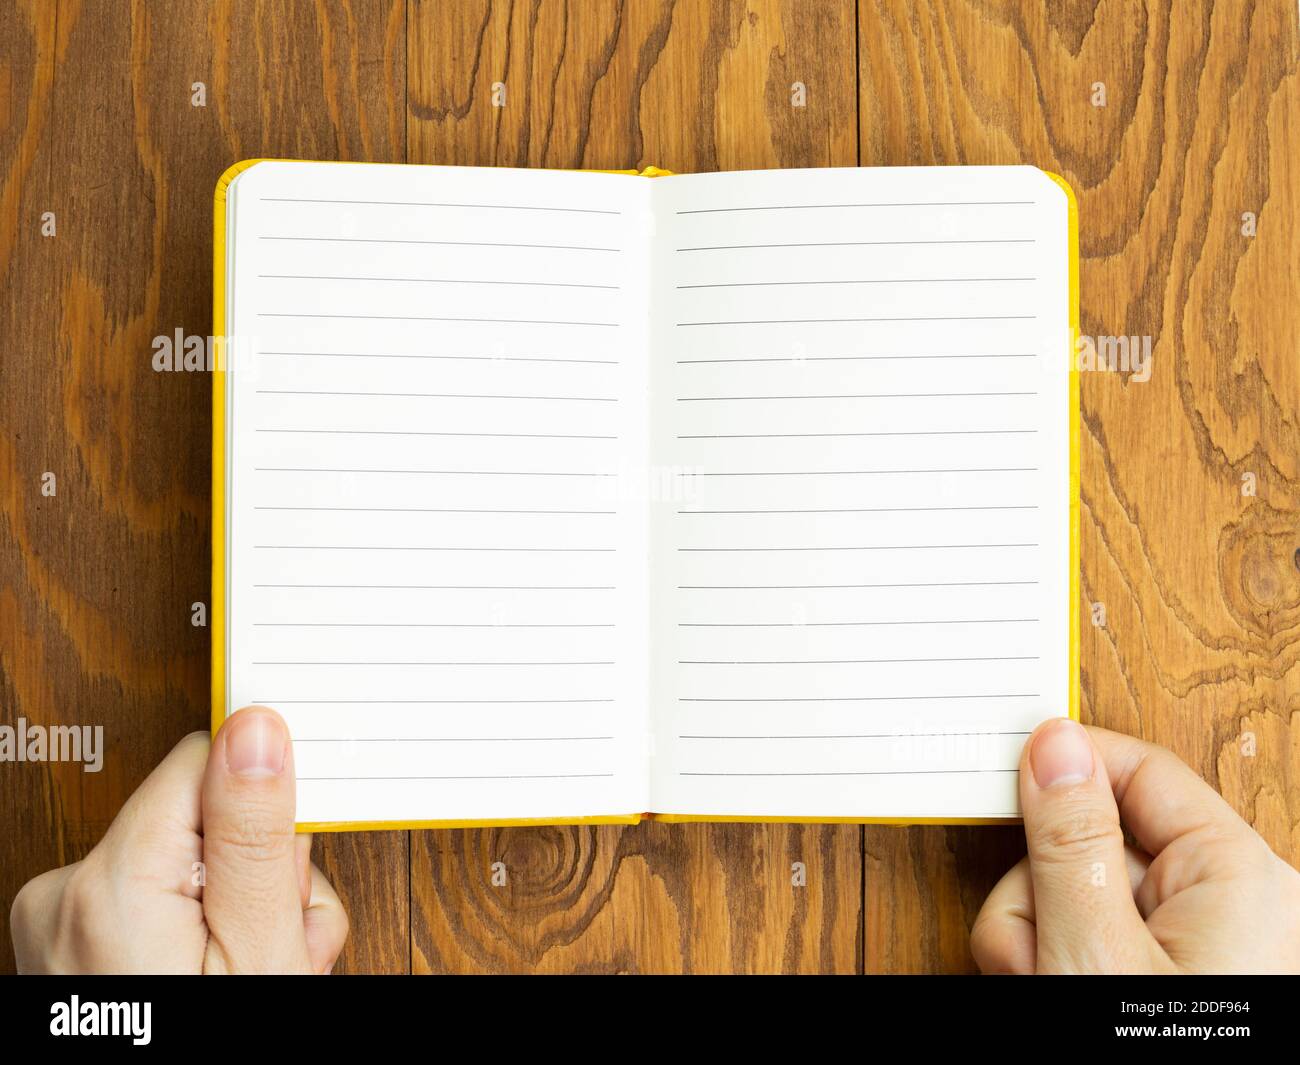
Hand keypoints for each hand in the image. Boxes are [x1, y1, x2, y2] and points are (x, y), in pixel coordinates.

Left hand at [10, 706, 347, 973]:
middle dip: (262, 872)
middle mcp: (68, 891)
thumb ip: (257, 837)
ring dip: (239, 907)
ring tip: (250, 969)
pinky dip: (199, 930)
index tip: (284, 871)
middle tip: (275, 945)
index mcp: (111, 883)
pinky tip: (217, 974)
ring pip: (190, 858)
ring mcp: (62, 919)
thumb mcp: (260, 957)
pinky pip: (157, 895)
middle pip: (204, 815)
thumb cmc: (207, 1057)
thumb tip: (256, 730)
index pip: (210, 761)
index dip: (268, 813)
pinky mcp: (71, 938)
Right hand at [972, 719, 1299, 973]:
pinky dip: (1052, 957)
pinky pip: (1086, 930)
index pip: (1137, 770)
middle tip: (1033, 950)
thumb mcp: (1093, 950)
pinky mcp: (1163, 969)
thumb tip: (1055, 746)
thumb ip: (1071, 843)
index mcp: (1238, 876)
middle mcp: (1228, 902)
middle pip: (1092, 839)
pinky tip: (1049, 982)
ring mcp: (1194, 942)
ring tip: (1042, 978)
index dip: (1063, 771)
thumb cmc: (1147, 1055)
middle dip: (1037, 890)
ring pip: (1074, 888)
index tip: (1004, 779)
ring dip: (1035, 932)